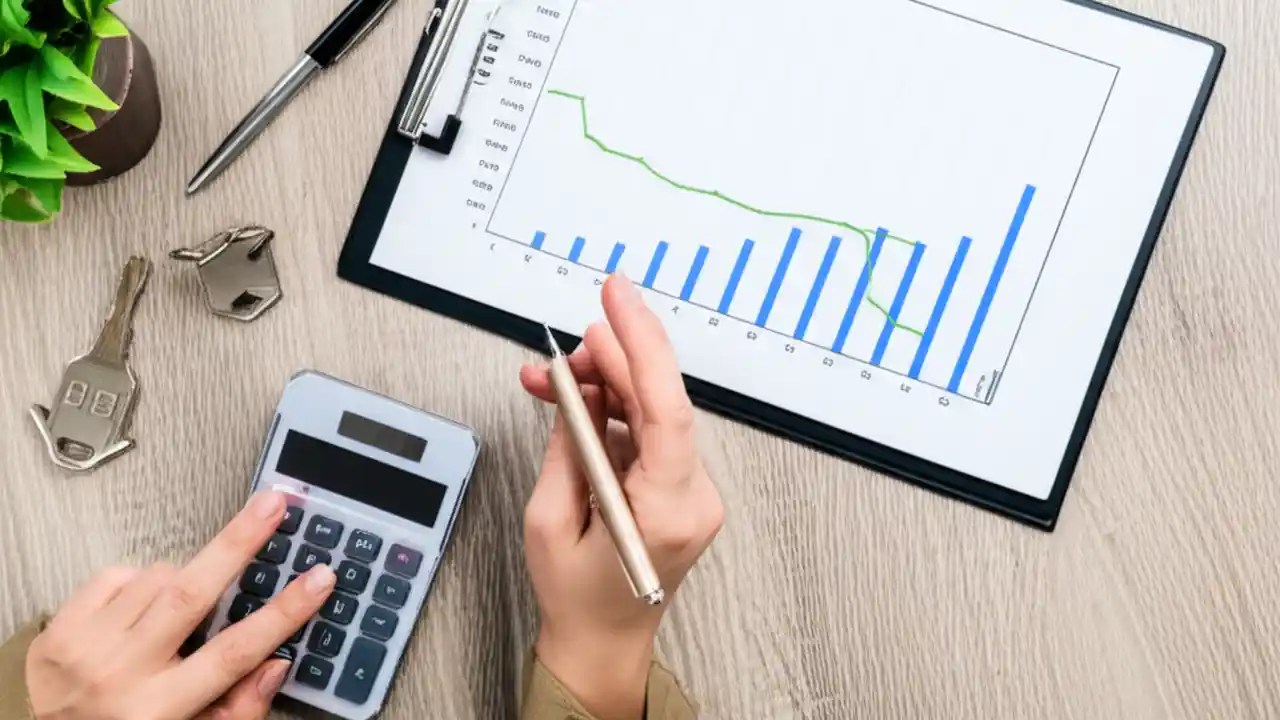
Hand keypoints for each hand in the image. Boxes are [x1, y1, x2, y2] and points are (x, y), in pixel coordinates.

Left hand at [26, 491, 335, 719]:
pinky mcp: (60, 629)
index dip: (283, 612)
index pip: (235, 652)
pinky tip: (137, 614)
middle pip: (191, 594)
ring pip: (157, 578)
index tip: (318, 580)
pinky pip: (117, 575)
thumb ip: (239, 709)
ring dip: (180, 580)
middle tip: (272, 505)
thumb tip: (276, 663)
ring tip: (176, 615)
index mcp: (160, 709)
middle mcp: (120, 675)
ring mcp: (85, 648)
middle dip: (238, 542)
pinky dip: (138, 584)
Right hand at [519, 274, 723, 719]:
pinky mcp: (681, 486)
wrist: (603, 640)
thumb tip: (579, 386)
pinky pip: (649, 431)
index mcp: (667, 511)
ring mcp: (693, 491)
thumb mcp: (549, 519)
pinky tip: (578, 402)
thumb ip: (569, 446)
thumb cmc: (578, 597)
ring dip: (605, 386)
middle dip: (610, 362)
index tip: (616, 300)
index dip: (642, 344)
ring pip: (652, 411)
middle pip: (659, 403)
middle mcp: (693, 498)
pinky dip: (613, 411)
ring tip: (554, 379)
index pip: (666, 409)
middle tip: (563, 350)